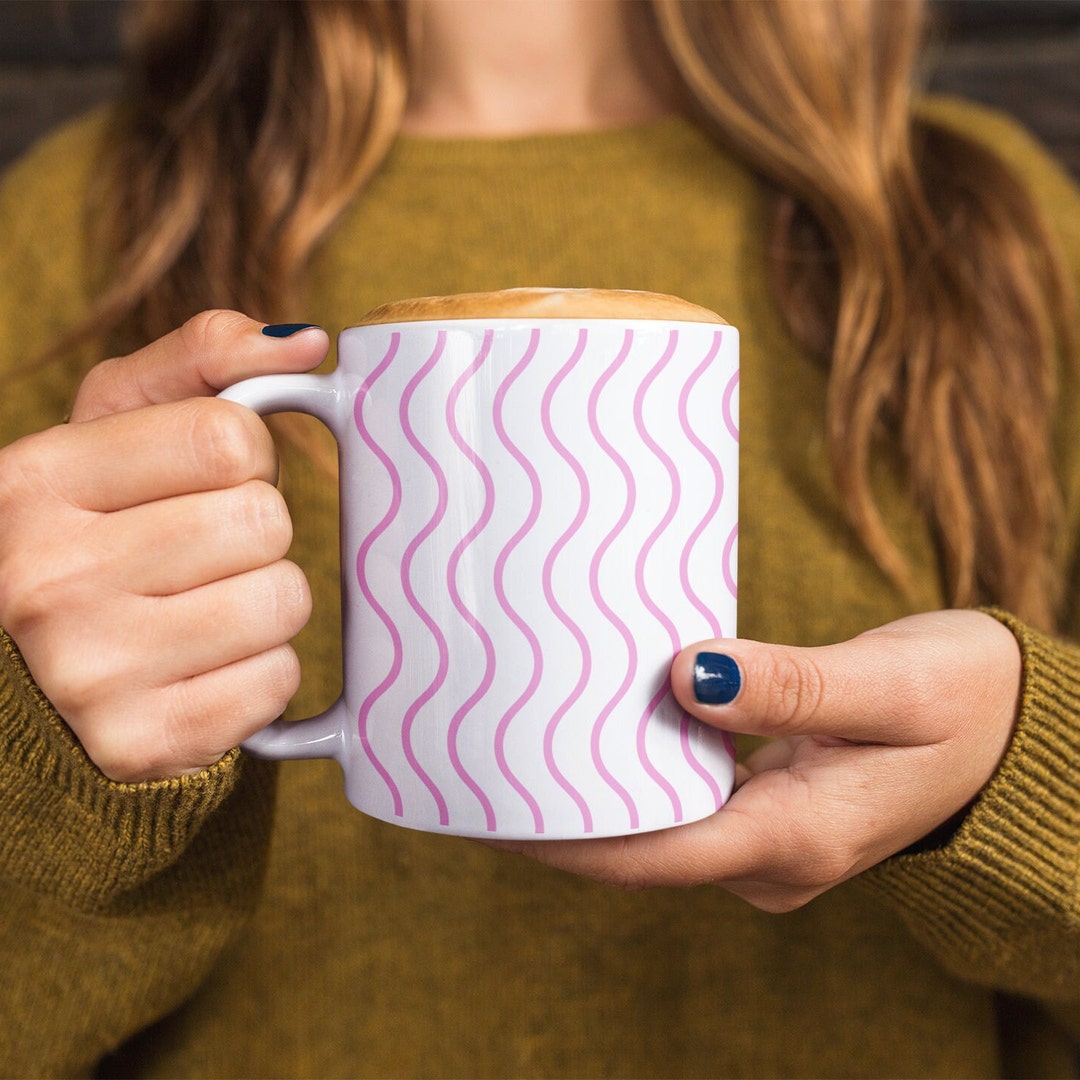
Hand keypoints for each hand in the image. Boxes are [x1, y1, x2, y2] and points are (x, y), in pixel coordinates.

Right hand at [0, 311, 328, 780]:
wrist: (24, 681)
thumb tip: (308, 343)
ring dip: (264, 601)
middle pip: (263, 521)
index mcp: (35, 483)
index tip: (204, 479)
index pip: (229, 437)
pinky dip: (259, 672)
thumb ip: (197, 362)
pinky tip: (202, 667)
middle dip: (253, 531)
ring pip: (282, 600)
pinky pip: (276, 681)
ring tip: (200, 608)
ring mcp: (89, 673)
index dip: (242, 456)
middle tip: (198, 552)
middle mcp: (48, 578)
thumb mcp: (105, 430)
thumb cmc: (84, 534)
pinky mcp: (140, 744)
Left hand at [492, 609, 1020, 911]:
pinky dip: (643, 768)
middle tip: (492, 748)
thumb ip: (793, 686)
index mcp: (797, 838)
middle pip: (642, 847)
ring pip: (660, 825)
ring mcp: (770, 840)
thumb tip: (685, 675)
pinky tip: (608, 723)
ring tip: (531, 730)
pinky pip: (686, 800)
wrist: (1010, 731)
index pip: (651, 856)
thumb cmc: (965, 702)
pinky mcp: (769, 811)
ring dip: (600, 786)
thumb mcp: (891, 686)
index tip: (498, 801)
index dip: (566, 837)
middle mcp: (773, 856)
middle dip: (566, 810)